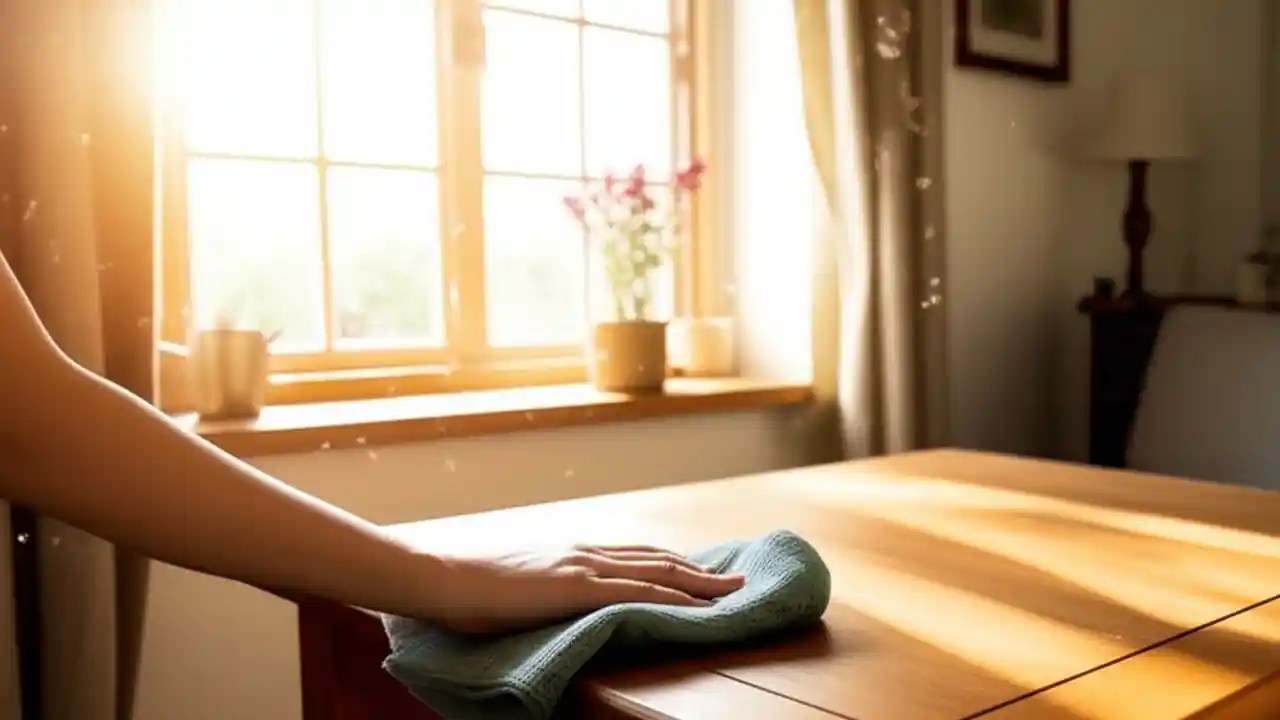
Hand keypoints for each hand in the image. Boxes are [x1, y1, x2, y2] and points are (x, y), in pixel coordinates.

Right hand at [418, 543, 745, 633]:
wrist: (444, 578)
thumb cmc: (471, 587)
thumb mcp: (519, 582)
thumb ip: (546, 586)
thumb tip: (558, 600)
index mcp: (573, 552)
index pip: (637, 555)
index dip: (674, 564)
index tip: (703, 572)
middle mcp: (587, 552)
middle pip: (658, 559)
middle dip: (701, 570)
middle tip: (737, 579)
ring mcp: (584, 567)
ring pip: (658, 571)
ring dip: (700, 581)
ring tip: (733, 590)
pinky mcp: (578, 588)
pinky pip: (637, 591)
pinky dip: (673, 596)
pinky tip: (697, 604)